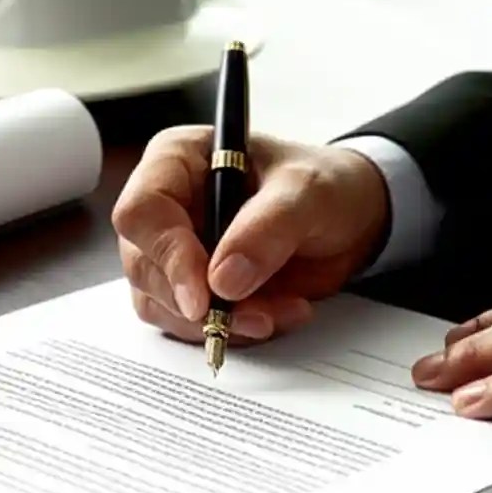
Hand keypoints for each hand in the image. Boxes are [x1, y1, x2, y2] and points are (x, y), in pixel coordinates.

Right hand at [111, 126, 389, 342]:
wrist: (349, 221)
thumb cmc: (324, 187)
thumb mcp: (308, 193)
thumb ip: (267, 229)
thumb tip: (223, 280)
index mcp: (177, 160)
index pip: (143, 212)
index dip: (167, 256)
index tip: (205, 296)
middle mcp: (164, 206)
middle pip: (143, 265)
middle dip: (197, 302)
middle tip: (255, 316)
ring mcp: (172, 251)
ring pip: (160, 303)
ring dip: (217, 322)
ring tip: (280, 311)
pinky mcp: (189, 289)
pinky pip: (186, 325)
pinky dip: (230, 332)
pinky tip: (274, 315)